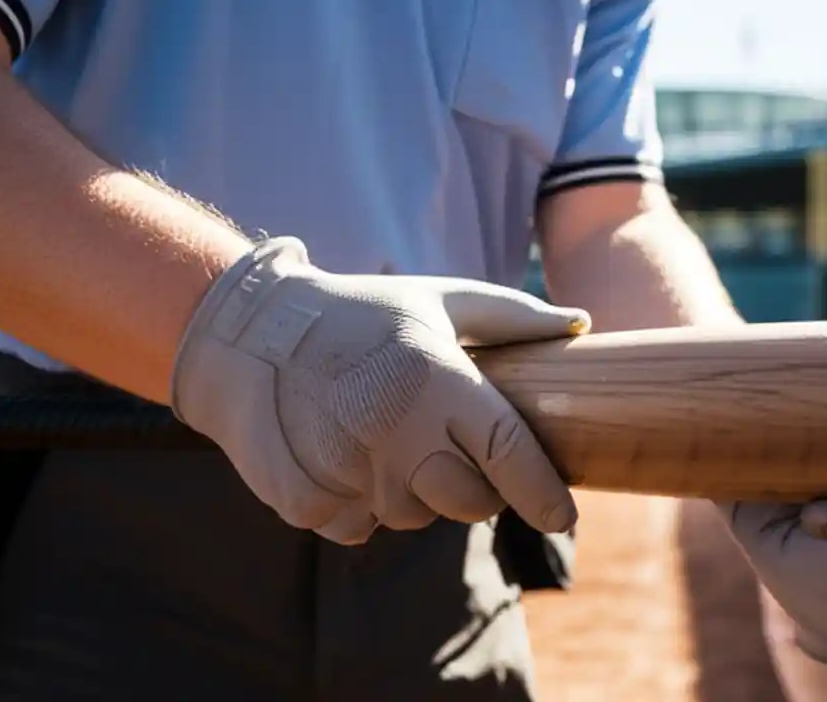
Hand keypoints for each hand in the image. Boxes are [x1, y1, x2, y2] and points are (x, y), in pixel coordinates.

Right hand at [171, 237, 589, 544]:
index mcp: (432, 378)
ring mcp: (345, 471)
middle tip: (453, 449)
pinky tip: (346, 455)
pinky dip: (364, 503)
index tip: (565, 516)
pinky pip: (363, 527)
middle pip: (468, 502)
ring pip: (414, 517)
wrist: (243, 335)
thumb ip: (513, 318)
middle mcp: (391, 429)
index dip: (543, 494)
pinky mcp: (307, 502)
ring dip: (416, 491)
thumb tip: (583, 324)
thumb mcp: (436, 299)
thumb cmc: (359, 315)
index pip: (506, 452)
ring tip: (388, 437)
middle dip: (477, 488)